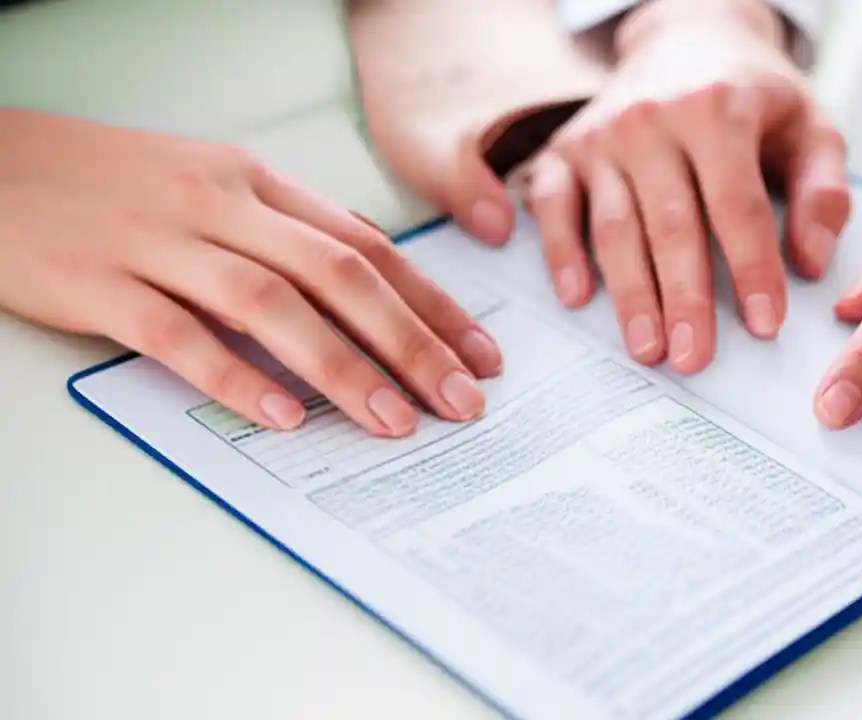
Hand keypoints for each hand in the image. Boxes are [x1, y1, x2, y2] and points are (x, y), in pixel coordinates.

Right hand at [0, 110, 501, 435]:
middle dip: (411, 342)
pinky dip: (235, 378)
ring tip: (395, 422)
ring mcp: (157, 242)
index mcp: (255, 183)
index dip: (431, 302)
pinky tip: (284, 418)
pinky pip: (177, 334)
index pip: (365, 245)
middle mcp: (219, 205)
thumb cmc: (116, 184)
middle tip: (461, 400)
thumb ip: (285, 233)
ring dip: (342, 367)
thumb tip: (368, 286)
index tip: (479, 354)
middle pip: (337, 274)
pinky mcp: (98, 282)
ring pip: (270, 305)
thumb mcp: (212, 188)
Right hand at [518, 0, 849, 371]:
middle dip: (684, 299)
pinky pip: (554, 207)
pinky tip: (579, 298)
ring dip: (629, 295)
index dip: (753, 270)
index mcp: (717, 108)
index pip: (737, 206)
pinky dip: (561, 254)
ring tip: (648, 350)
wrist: (685, 36)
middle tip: (695, 360)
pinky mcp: (565, 150)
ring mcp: (602, 135)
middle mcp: (652, 119)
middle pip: (670, 225)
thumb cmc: (754, 93)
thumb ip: (824, 191)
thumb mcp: (811, 126)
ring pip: (613, 227)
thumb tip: (811, 263)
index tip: (766, 326)